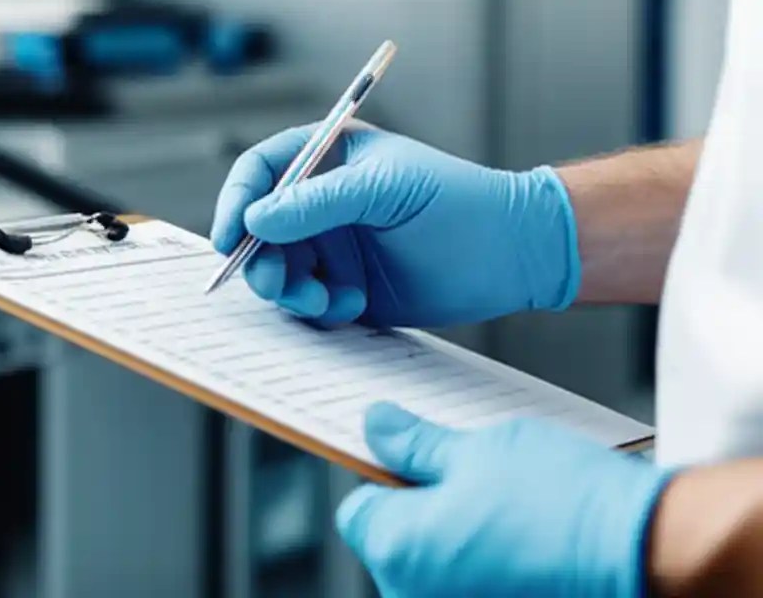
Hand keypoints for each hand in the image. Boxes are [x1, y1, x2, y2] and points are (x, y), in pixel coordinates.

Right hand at [210, 122, 579, 326]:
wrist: (513, 255)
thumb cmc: (461, 203)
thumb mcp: (384, 191)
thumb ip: (317, 203)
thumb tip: (257, 218)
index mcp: (328, 160)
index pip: (261, 171)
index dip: (238, 201)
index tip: (231, 235)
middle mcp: (322, 203)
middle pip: (258, 229)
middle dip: (263, 259)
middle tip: (281, 282)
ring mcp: (333, 246)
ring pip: (279, 271)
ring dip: (291, 290)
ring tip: (326, 299)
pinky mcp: (346, 286)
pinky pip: (307, 303)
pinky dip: (320, 309)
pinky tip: (356, 304)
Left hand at [337, 403, 674, 597]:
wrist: (649, 555)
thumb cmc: (565, 500)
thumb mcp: (479, 449)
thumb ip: (417, 445)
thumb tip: (376, 427)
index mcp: (395, 547)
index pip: (359, 511)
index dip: (388, 480)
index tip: (422, 464)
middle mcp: (412, 597)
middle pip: (398, 547)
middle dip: (428, 516)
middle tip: (480, 487)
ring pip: (438, 574)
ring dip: (461, 550)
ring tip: (513, 520)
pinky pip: (472, 591)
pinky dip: (492, 577)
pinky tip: (529, 553)